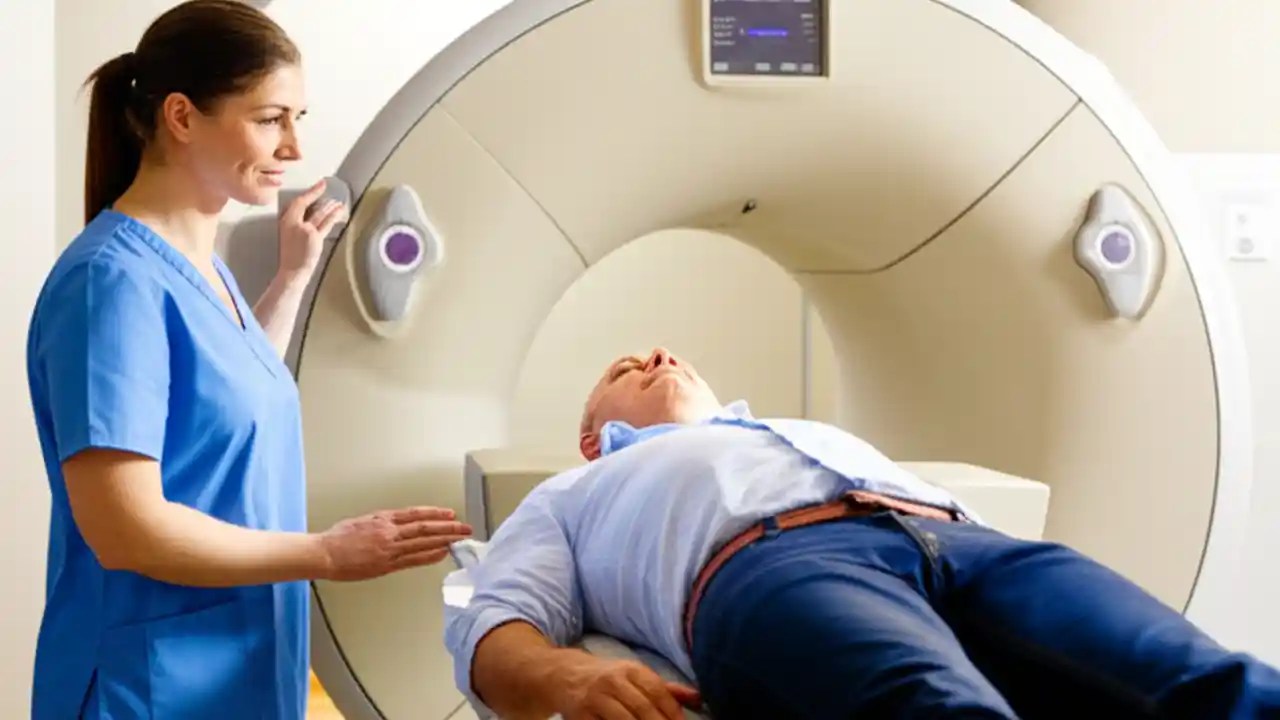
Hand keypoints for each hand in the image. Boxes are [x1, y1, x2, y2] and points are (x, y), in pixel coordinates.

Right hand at [277, 178, 347, 280]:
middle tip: (326, 186)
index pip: (297, 202)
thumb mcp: (289, 234)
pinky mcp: (313, 236)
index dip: (309, 192)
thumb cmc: (291, 254)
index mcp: (284, 221)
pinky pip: (326, 224)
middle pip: (306, 204)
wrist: (292, 270)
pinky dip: (334, 217)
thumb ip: (298, 222)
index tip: (319, 185)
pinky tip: (340, 211)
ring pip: (319, 213)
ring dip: (329, 206)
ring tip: (337, 201)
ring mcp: (303, 229)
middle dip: (317, 194)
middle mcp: (292, 223)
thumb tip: (311, 211)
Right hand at [318, 506, 471, 581]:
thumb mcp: (360, 522)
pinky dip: (430, 556)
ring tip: (460, 540)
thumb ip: (379, 523)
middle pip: (425, 528)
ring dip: (444, 541)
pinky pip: (413, 560)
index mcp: (383, 519)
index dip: (435, 514)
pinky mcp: (386, 564)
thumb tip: (391, 525)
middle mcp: (389, 531)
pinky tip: (442, 554)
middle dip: (448, 528)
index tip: (450, 514)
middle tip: (464, 527)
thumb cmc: (337, 539)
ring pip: (423, 543)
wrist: (324, 553)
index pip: (416, 514)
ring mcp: (389, 548)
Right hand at [559, 659, 701, 719]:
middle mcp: (612, 681)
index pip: (657, 691)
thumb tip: (699, 698)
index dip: (672, 713)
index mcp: (630, 670)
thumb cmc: (608, 679)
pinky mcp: (580, 715)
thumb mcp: (634, 675)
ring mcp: (595, 699)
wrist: (564, 675)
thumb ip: (666, 689)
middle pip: (643, 709)